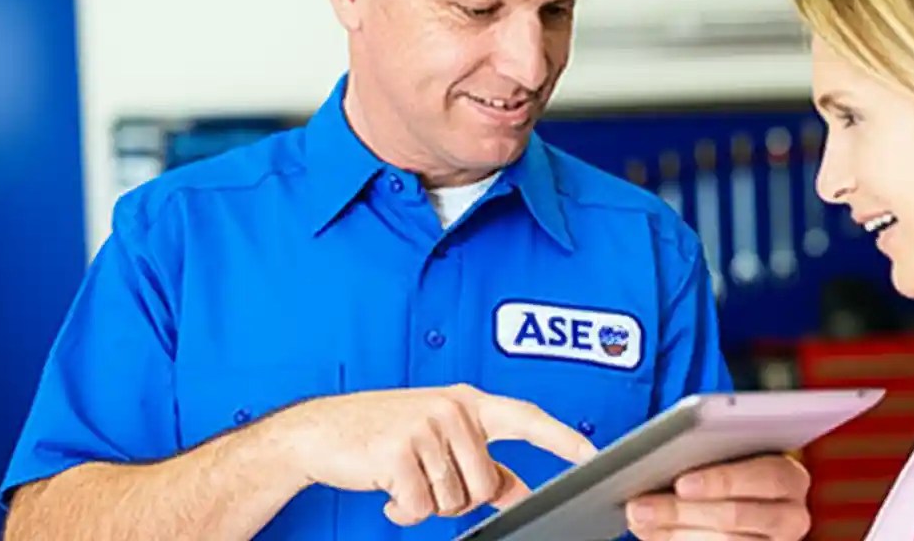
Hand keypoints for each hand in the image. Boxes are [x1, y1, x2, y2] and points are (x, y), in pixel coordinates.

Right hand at [272, 383, 596, 525]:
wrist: (321, 430)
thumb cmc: (383, 431)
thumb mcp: (438, 437)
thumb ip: (480, 459)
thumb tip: (516, 490)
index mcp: (467, 402)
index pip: (526, 419)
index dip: (562, 438)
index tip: (592, 454)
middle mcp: (452, 410)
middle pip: (484, 485)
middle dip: (457, 497)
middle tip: (426, 479)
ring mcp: (426, 428)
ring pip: (453, 500)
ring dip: (426, 502)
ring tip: (403, 476)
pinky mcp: (399, 452)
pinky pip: (421, 508)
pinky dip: (403, 510)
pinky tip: (388, 489)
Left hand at [625, 454, 811, 539]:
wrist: (745, 497)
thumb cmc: (731, 467)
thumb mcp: (730, 454)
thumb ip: (709, 449)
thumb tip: (662, 458)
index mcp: (789, 477)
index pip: (766, 477)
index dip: (722, 480)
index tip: (682, 483)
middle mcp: (791, 516)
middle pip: (737, 516)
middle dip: (682, 512)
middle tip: (640, 507)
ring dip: (675, 533)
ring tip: (640, 519)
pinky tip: (653, 533)